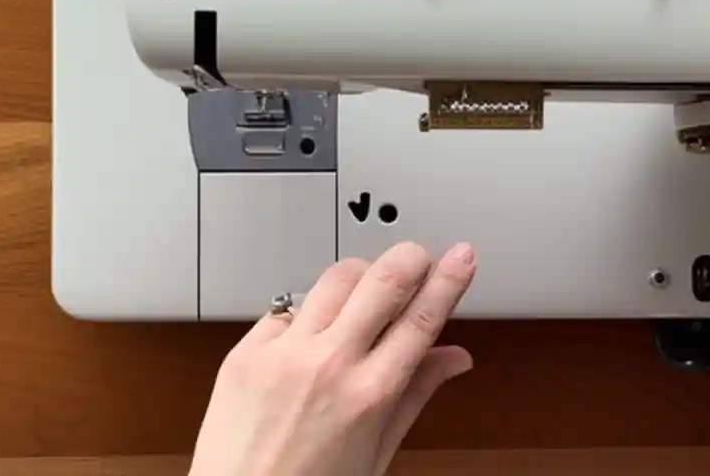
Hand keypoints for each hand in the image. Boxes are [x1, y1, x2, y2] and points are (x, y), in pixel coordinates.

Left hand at [188, 242, 476, 475]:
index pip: (422, 318)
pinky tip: (315, 328)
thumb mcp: (377, 452)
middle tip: (420, 257)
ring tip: (368, 291)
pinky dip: (310, 309)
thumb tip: (453, 358)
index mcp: (370, 396)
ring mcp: (285, 353)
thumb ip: (416, 394)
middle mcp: (329, 365)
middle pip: (383, 279)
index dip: (449, 279)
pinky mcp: (247, 350)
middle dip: (411, 257)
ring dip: (362, 274)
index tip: (461, 256)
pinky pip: (288, 305)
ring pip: (336, 277)